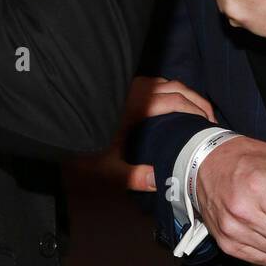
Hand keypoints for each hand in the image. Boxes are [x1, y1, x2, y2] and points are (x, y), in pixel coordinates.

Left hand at [67, 77, 214, 195]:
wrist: (55, 122)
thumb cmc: (78, 144)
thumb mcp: (105, 167)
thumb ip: (134, 176)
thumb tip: (162, 182)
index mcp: (136, 104)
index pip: (177, 101)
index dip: (198, 112)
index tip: (210, 127)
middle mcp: (135, 88)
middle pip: (178, 88)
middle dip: (198, 102)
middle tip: (211, 123)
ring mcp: (130, 84)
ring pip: (168, 83)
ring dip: (186, 96)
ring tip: (196, 116)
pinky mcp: (125, 86)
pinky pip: (156, 84)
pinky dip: (172, 93)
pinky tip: (173, 111)